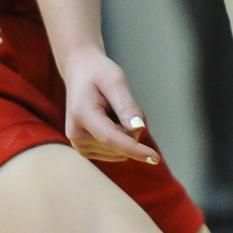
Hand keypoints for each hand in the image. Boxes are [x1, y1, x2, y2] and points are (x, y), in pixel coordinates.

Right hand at [62, 49, 162, 164]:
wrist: (79, 73)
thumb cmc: (98, 74)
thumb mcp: (116, 81)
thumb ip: (126, 106)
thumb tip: (138, 129)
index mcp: (82, 115)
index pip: (112, 139)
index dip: (135, 149)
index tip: (155, 159)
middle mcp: (77, 136)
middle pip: (120, 146)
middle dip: (130, 129)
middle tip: (120, 104)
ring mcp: (79, 145)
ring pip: (119, 152)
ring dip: (124, 133)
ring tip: (111, 110)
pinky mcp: (84, 150)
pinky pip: (115, 152)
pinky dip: (119, 138)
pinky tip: (109, 120)